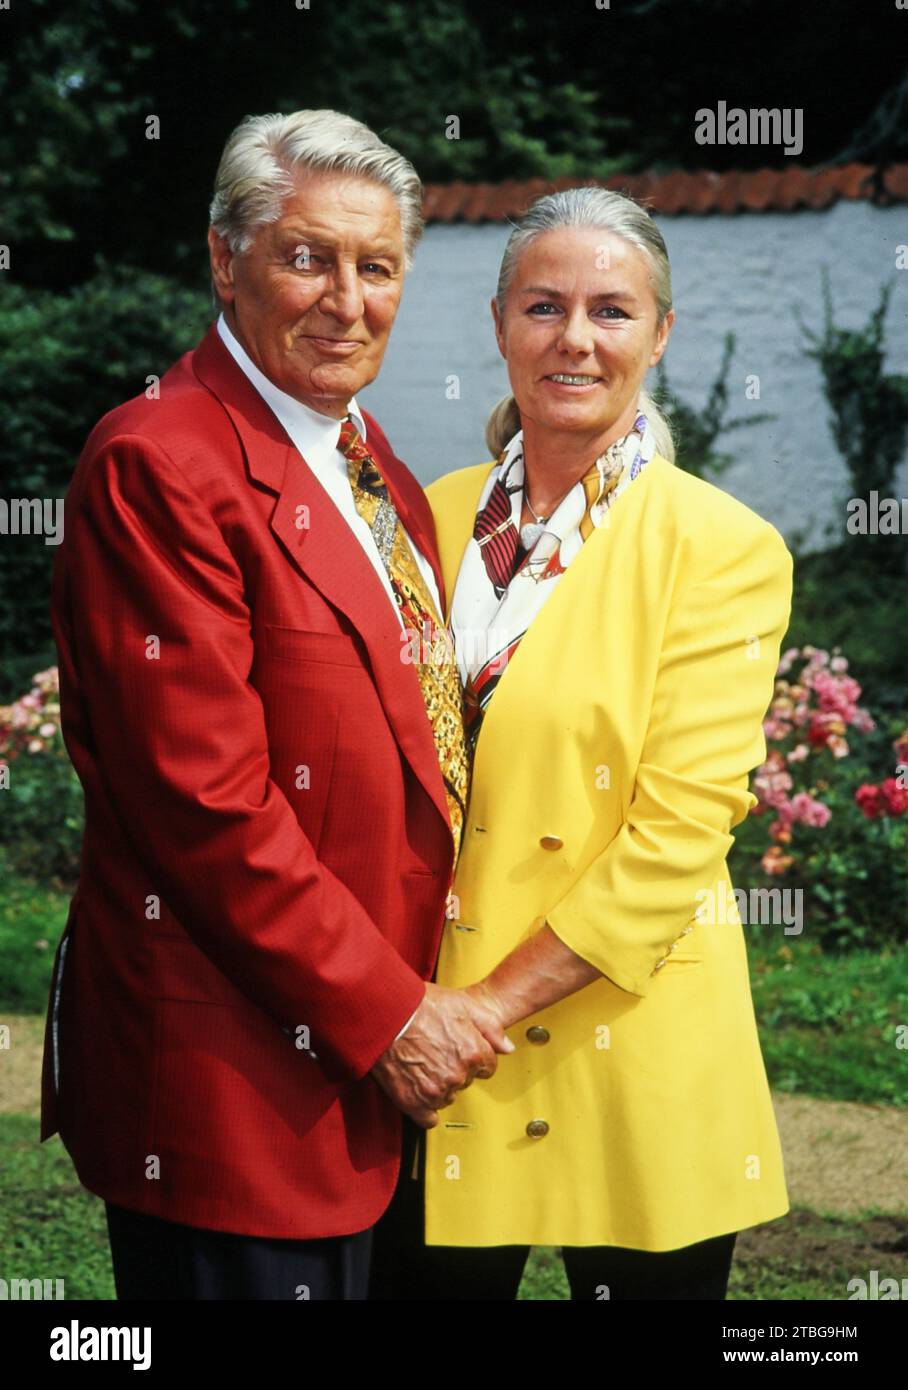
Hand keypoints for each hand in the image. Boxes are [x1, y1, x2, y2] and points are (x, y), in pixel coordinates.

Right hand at [370, 983, 513, 1128]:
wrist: (385, 1014)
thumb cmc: (420, 1005)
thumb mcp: (464, 1004)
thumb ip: (492, 1027)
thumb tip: (507, 1047)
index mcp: (473, 1052)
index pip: (487, 1067)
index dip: (473, 1055)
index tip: (458, 1048)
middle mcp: (458, 1075)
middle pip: (467, 1080)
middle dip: (456, 1068)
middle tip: (436, 1050)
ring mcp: (436, 1091)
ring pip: (448, 1097)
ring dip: (440, 1085)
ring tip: (422, 1063)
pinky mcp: (414, 1103)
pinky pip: (428, 1118)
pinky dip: (424, 1107)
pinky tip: (418, 1089)